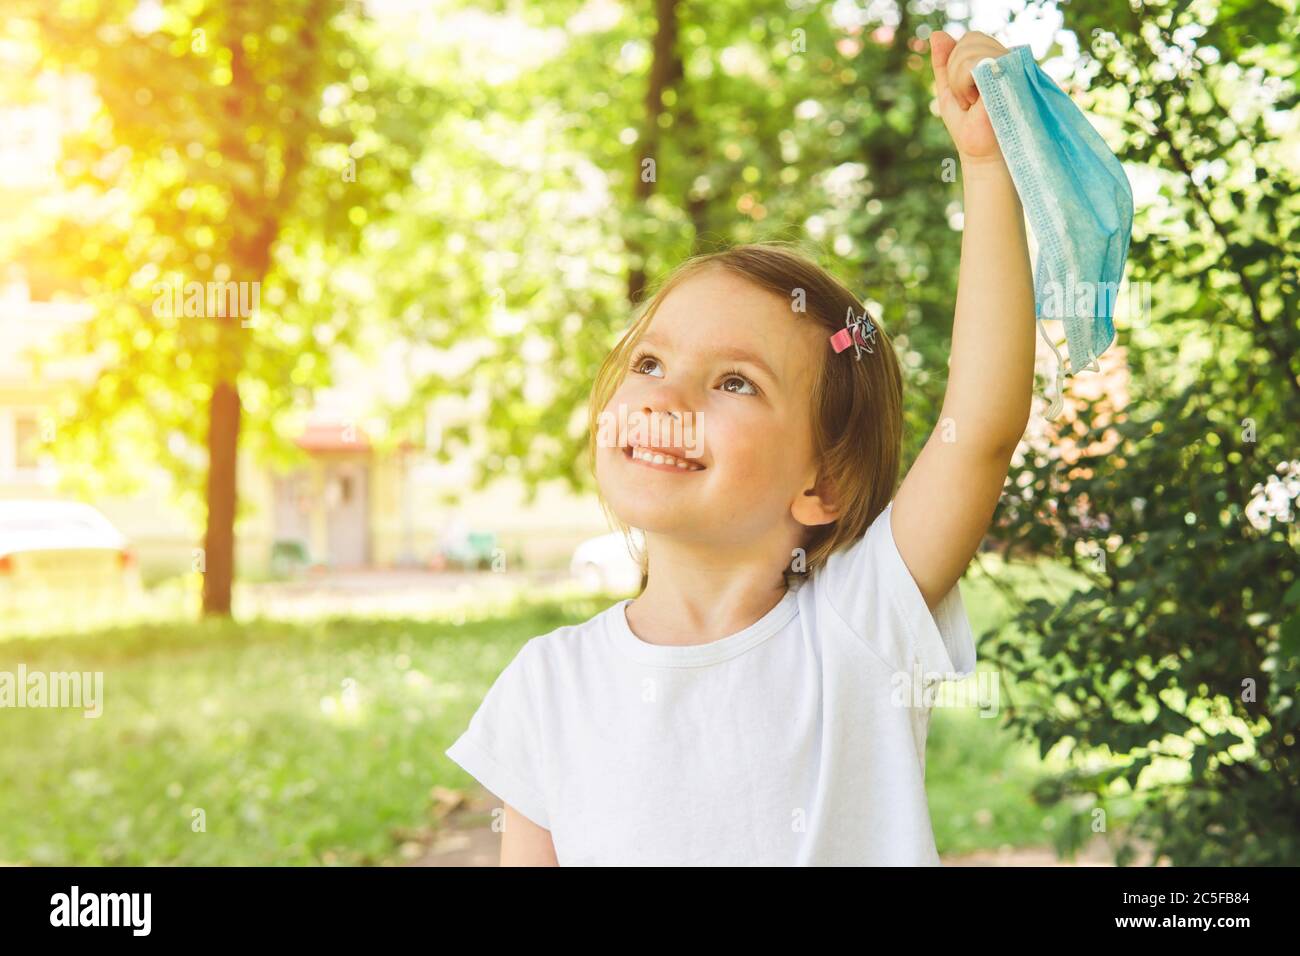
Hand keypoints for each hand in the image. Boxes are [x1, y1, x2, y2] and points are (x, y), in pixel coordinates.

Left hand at [930, 30, 1007, 165]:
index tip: (965, 93)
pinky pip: (973, 62)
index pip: (970, 39)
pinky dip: (963, 84)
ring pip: (969, 50)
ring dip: (960, 82)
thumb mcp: (949, 90)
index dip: (957, 63)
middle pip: (968, 41)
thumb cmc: (969, 127)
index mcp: (995, 60)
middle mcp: (1006, 59)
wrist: (982, 154)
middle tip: (968, 100)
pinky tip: (974, 101)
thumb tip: (936, 34)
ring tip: (973, 102)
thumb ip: (944, 63)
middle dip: (956, 72)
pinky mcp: (1008, 76)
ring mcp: (1010, 66)